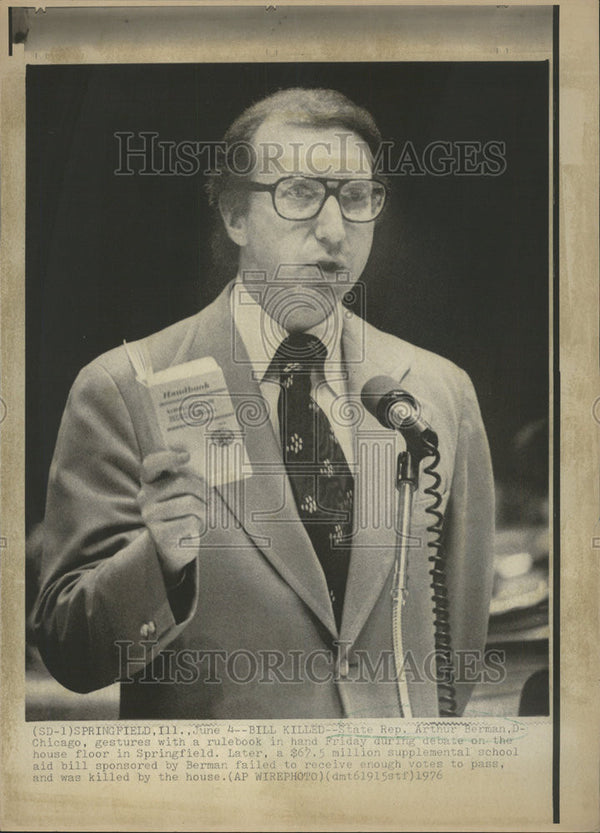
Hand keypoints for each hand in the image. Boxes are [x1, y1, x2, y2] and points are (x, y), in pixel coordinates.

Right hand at [138, 449, 208, 584]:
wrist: (175, 545)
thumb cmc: (182, 512)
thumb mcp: (182, 491)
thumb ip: (187, 474)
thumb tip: (202, 462)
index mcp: (150, 481)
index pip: (151, 464)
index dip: (167, 457)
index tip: (186, 456)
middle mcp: (145, 497)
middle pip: (181, 481)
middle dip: (203, 489)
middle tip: (210, 498)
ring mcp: (150, 516)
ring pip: (190, 502)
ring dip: (204, 508)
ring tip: (203, 513)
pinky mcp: (159, 534)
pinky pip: (191, 521)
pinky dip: (199, 523)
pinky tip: (194, 527)